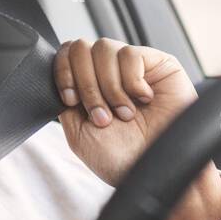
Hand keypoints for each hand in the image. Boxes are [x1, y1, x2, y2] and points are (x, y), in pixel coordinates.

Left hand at [53, 38, 220, 219]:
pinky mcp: (159, 63)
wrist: (153, 171)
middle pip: (81, 48)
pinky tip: (144, 99)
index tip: (70, 99)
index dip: (63, 71)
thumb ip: (67, 100)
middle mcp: (110, 72)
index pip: (66, 54)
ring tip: (124, 114)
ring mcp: (134, 65)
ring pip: (103, 48)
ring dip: (109, 87)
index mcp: (89, 85)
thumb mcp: (78, 132)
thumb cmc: (120, 158)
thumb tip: (61, 71)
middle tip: (101, 115)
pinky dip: (131, 82)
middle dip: (86, 84)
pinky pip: (130, 54)